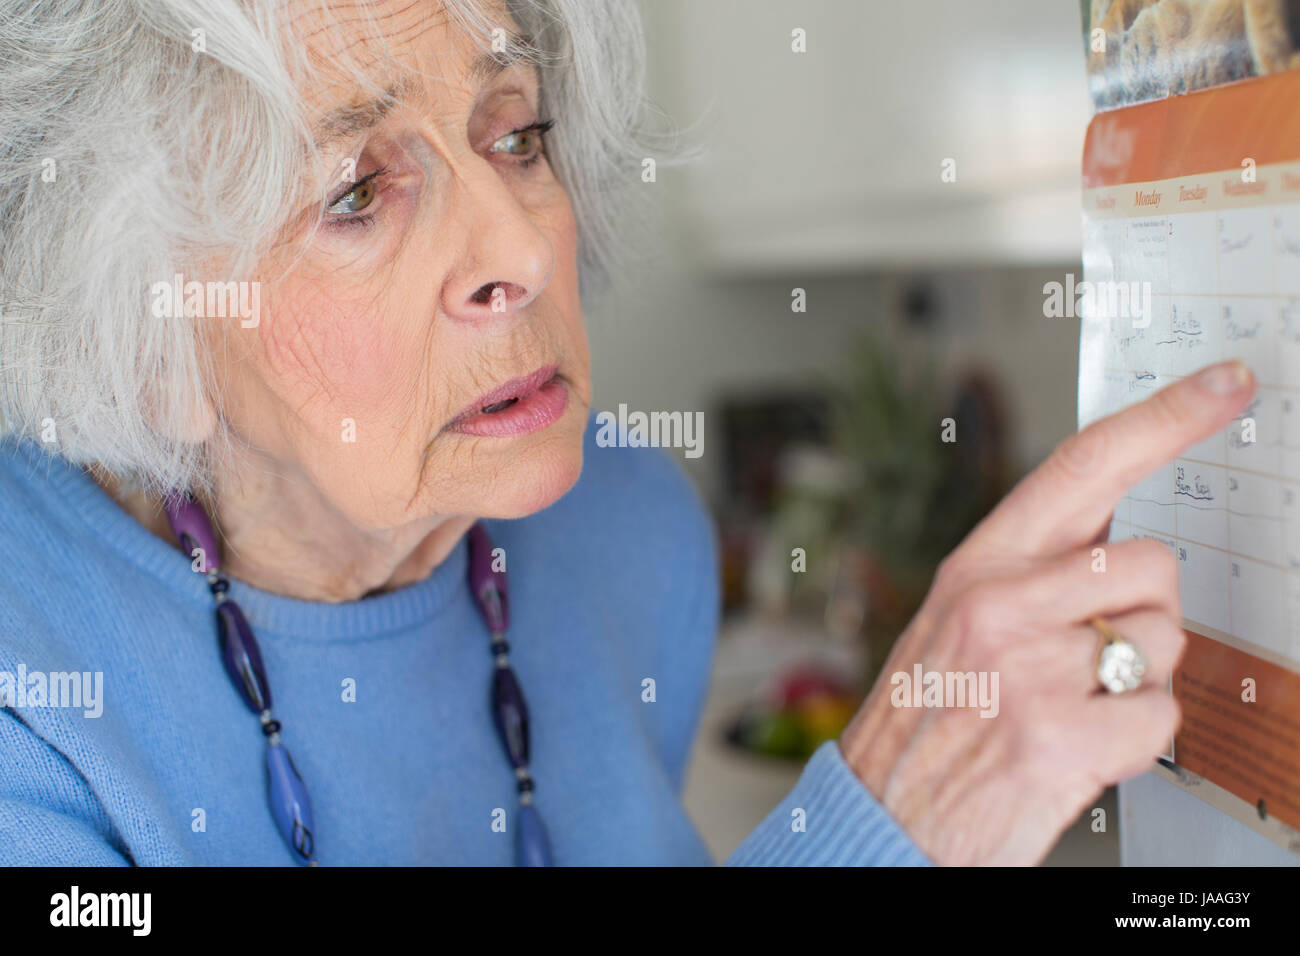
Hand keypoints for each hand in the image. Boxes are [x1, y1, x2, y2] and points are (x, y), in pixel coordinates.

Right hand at [838, 359, 1255, 864]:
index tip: (1225, 385)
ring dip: (1137, 681)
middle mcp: (1002, 606)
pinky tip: (1079, 748)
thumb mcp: (957, 621)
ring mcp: (1033, 671)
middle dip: (1146, 612)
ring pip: (1166, 643)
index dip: (1165, 417)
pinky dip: (1136, 740)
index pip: (1083, 465)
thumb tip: (1121, 539)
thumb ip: (1033, 574)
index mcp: (978, 567)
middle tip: (1089, 657)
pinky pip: (1162, 716)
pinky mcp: (1063, 739)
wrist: (884, 818)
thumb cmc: (926, 719)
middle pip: (1154, 564)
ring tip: (1069, 707)